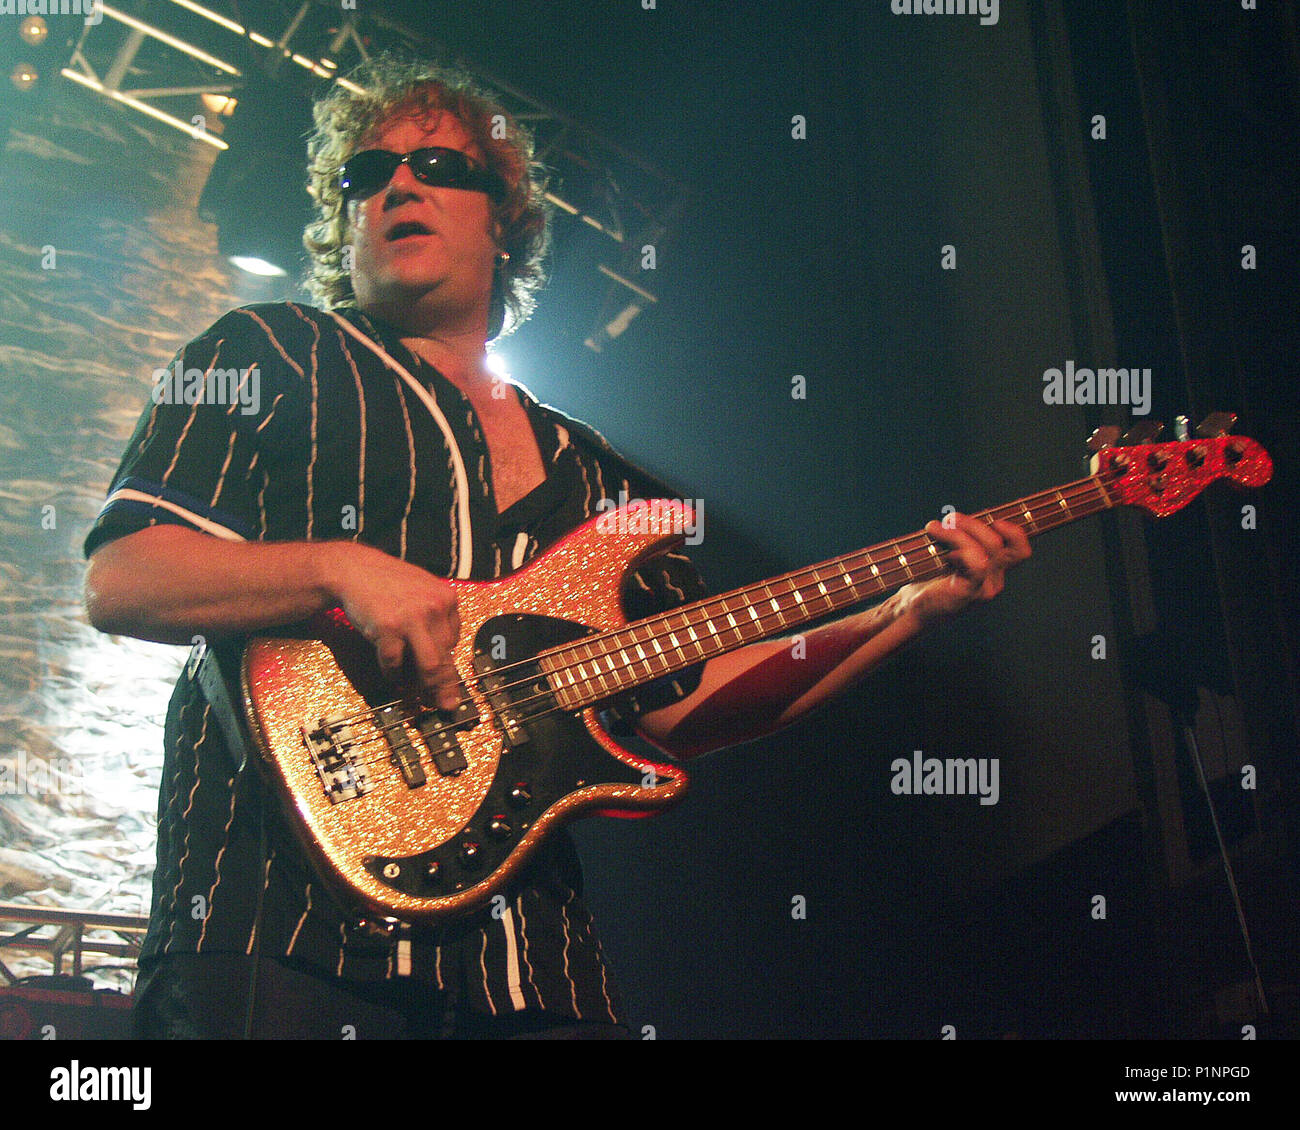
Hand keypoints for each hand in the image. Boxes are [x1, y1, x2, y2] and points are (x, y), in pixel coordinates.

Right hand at [323, 542, 462, 709]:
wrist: (353, 569)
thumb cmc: (387, 583)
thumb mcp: (422, 591)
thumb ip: (435, 618)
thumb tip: (443, 657)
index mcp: (447, 599)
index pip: (454, 641)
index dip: (449, 663)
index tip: (447, 680)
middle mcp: (434, 608)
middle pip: (447, 658)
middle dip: (446, 686)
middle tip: (446, 703)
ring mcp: (412, 619)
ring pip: (431, 667)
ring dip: (427, 689)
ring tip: (422, 699)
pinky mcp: (388, 629)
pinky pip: (395, 664)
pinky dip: (393, 675)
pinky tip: (392, 675)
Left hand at [901, 513, 1030, 623]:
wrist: (910, 609)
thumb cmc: (927, 578)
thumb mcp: (947, 552)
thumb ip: (961, 537)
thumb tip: (957, 516)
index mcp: (994, 570)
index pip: (1019, 549)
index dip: (1014, 531)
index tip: (992, 519)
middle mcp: (994, 580)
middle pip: (1000, 541)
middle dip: (972, 523)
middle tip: (948, 519)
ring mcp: (985, 588)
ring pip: (991, 547)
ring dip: (961, 531)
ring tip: (936, 528)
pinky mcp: (970, 593)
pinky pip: (978, 562)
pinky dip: (959, 545)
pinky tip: (941, 546)